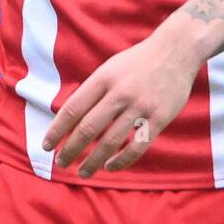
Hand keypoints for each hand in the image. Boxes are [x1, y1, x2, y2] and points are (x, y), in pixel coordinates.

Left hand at [41, 27, 201, 177]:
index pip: (73, 109)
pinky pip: (137, 146)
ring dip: (93, 161)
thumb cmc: (137, 62)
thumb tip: (68, 119)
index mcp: (103, 78)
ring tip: (83, 172)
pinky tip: (110, 166)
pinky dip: (121, 161)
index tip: (47, 146)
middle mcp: (120, 93)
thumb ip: (92, 91)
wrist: (176, 51)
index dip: (56, 130)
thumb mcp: (110, 67)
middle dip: (71, 150)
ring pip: (110, 142)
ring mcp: (141, 106)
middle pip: (88, 129)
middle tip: (61, 163)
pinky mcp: (160, 118)